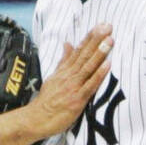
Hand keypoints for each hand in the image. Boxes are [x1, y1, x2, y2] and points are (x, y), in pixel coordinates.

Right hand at [23, 26, 112, 142]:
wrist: (36, 119)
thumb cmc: (46, 101)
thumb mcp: (53, 77)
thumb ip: (63, 61)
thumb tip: (68, 44)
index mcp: (64, 70)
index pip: (78, 50)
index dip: (89, 38)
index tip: (100, 26)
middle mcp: (69, 76)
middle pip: (84, 55)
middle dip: (96, 40)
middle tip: (107, 27)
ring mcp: (73, 87)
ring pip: (87, 67)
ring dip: (99, 53)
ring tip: (109, 41)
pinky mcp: (77, 100)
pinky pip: (90, 85)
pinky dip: (98, 75)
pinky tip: (107, 65)